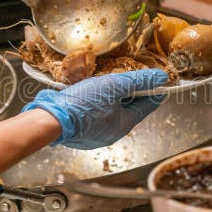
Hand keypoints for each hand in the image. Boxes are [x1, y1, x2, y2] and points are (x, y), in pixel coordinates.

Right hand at [22, 69, 168, 149]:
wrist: (51, 119)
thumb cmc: (83, 104)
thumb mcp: (114, 86)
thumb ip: (138, 80)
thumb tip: (161, 77)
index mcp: (124, 125)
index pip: (146, 107)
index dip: (153, 91)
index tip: (159, 81)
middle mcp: (112, 133)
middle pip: (129, 110)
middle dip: (132, 93)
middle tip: (134, 77)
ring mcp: (96, 134)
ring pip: (111, 112)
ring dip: (114, 98)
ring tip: (111, 83)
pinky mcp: (82, 130)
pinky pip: (97, 115)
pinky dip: (100, 104)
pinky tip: (93, 93)